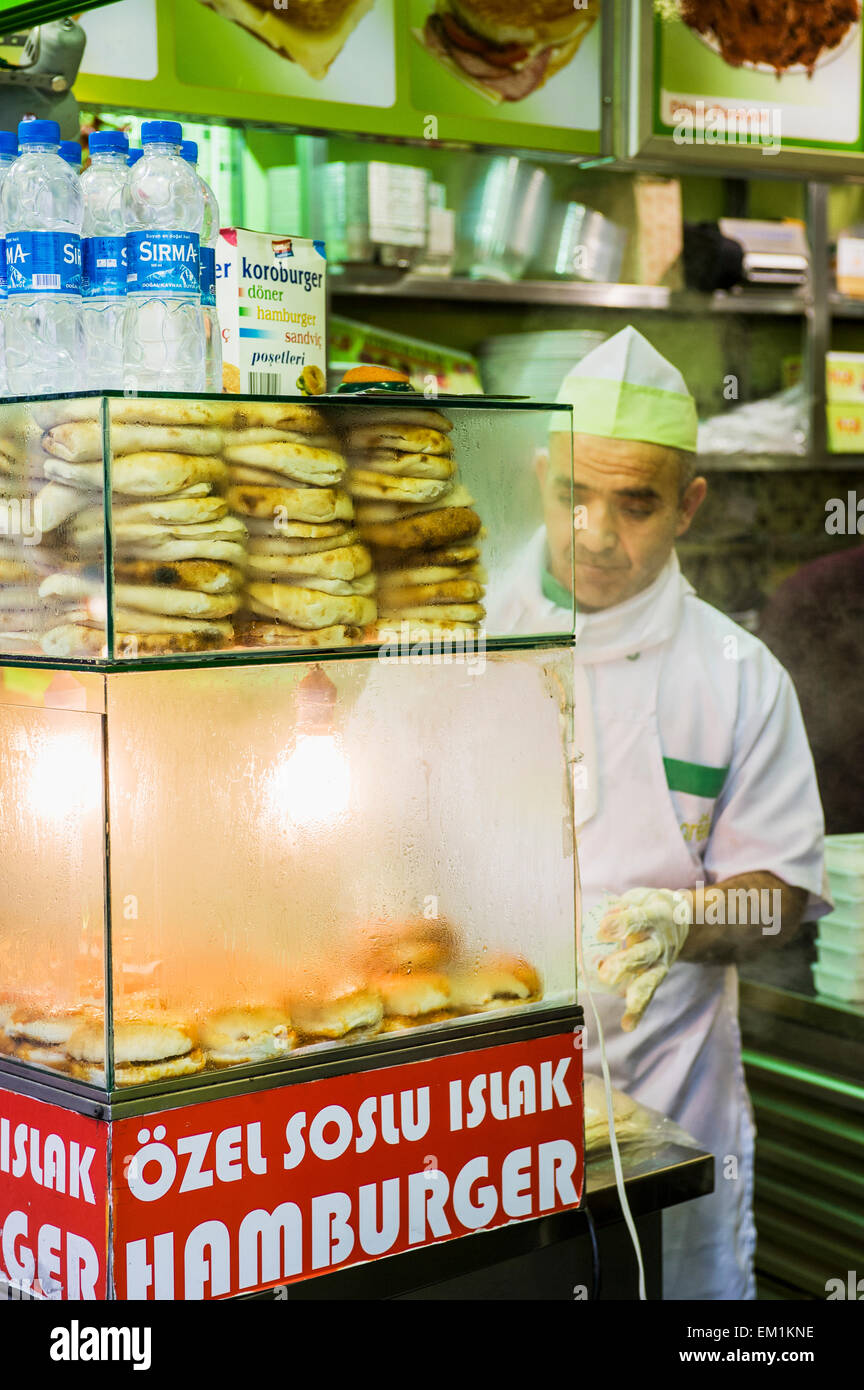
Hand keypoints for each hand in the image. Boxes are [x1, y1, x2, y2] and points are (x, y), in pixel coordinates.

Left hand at [591, 887, 691, 1031]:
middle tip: (605, 973)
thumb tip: (600, 922)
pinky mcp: (658, 974)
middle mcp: (660, 940)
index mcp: (655, 914)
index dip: (621, 924)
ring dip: (635, 994)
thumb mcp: (637, 898)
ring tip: (626, 1009)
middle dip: (625, 964)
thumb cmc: (648, 907)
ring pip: (649, 978)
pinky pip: (648, 992)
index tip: (602, 931)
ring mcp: (662, 960)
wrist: (680, 917)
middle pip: (643, 953)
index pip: (639, 918)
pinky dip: (639, 1010)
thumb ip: (619, 909)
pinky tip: (628, 1024)